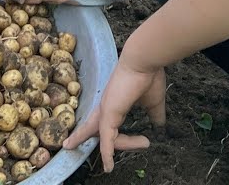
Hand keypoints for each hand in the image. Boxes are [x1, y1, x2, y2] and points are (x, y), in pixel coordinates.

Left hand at [63, 56, 165, 171]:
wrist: (144, 61)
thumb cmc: (148, 77)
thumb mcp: (153, 102)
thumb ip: (155, 116)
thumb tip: (160, 127)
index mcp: (115, 103)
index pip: (112, 124)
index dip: (122, 138)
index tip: (143, 143)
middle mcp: (106, 106)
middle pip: (97, 129)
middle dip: (85, 138)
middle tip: (68, 145)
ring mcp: (106, 110)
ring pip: (104, 136)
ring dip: (113, 150)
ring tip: (96, 160)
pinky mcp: (109, 114)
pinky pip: (107, 139)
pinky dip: (107, 153)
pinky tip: (108, 167)